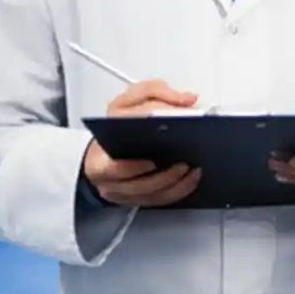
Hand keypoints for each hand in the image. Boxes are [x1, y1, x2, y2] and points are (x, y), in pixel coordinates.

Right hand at [82, 80, 202, 206]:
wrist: (105, 143)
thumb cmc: (118, 123)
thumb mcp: (131, 98)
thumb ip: (157, 91)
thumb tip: (186, 99)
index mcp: (101, 150)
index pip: (114, 166)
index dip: (134, 167)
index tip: (153, 160)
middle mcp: (107, 175)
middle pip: (136, 185)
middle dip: (163, 176)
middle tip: (184, 164)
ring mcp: (119, 190)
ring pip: (149, 196)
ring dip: (174, 185)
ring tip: (193, 169)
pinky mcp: (133, 198)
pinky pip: (157, 201)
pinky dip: (177, 191)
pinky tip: (192, 178)